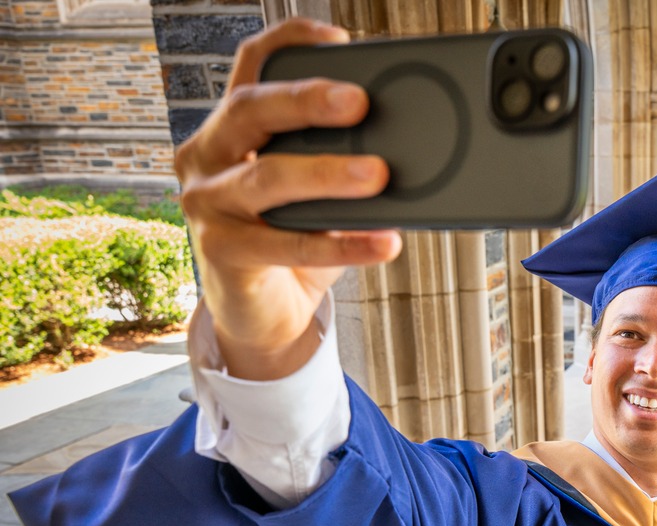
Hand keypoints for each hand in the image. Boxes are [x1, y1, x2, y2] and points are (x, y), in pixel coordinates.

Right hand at [176, 18, 402, 379]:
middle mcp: (207, 155)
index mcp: (232, 127)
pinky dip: (340, 244)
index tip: (340, 39)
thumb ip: (341, 161)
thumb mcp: (315, 191)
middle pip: (251, 109)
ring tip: (377, 175)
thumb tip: (408, 146)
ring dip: (326, 174)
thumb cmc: (291, 240)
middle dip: (306, 100)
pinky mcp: (220, 252)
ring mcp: (207, 203)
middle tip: (360, 102)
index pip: (253, 66)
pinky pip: (286, 245)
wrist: (262, 313)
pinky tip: (381, 242)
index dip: (291, 43)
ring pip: (266, 178)